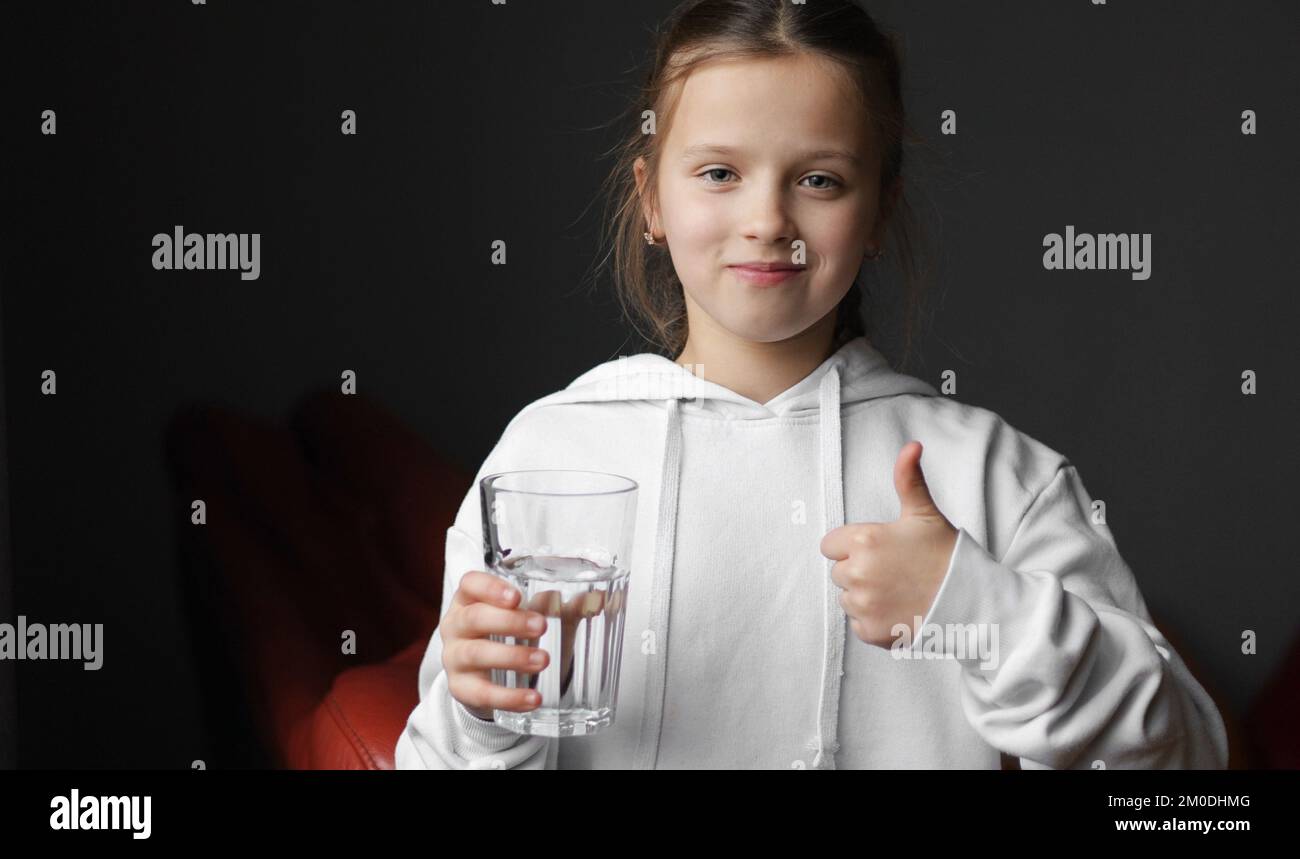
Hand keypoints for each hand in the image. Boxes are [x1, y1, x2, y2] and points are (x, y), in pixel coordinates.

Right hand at [441, 571, 550, 719]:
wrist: (486, 675)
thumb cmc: (508, 634)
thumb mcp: (531, 616)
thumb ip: (562, 607)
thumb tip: (596, 600)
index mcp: (471, 599)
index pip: (471, 584)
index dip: (490, 588)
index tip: (517, 597)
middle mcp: (456, 625)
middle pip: (474, 618)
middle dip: (509, 622)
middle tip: (541, 626)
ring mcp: (455, 657)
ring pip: (476, 654)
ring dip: (511, 657)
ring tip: (542, 661)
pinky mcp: (461, 689)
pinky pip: (482, 693)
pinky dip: (509, 698)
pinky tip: (533, 699)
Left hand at [819, 441, 958, 648]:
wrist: (970, 601)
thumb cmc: (946, 555)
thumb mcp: (924, 514)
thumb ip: (908, 480)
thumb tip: (912, 446)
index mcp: (862, 541)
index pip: (830, 545)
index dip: (852, 546)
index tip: (879, 550)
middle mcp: (856, 573)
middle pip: (839, 572)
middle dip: (860, 570)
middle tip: (895, 570)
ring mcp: (862, 605)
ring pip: (848, 598)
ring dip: (866, 596)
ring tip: (899, 590)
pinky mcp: (869, 632)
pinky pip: (859, 623)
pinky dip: (875, 620)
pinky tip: (899, 610)